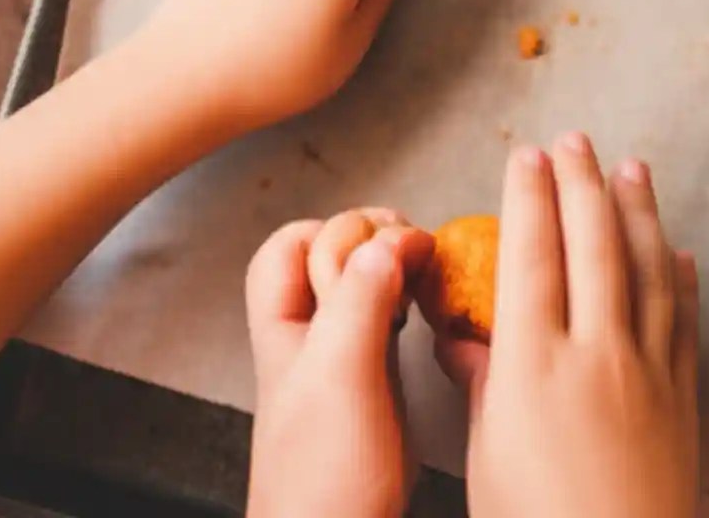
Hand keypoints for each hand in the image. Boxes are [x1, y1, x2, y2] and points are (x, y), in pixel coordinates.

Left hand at [245, 208, 433, 517]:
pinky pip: (383, 321)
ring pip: (357, 287)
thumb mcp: (342, 376)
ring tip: (425, 268)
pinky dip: (404, 302)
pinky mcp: (370, 385)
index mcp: (284, 328)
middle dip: (369, 240)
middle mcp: (307, 338)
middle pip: (325, 256)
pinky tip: (425, 309)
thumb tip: (388, 241)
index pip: (290, 244)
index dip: (336, 232)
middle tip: (414, 248)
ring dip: (390, 268)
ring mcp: (338, 361)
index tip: (391, 244)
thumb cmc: (324, 477)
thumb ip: (360, 302)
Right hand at [424, 134, 699, 517]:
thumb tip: (466, 343)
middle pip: (592, 247)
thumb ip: (481, 385)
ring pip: (647, 270)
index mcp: (532, 366)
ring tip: (632, 168)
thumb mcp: (485, 452)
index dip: (529, 199)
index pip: (531, 258)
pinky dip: (683, 278)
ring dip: (638, 211)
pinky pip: (684, 320)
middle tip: (575, 139)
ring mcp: (647, 372)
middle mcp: (594, 355)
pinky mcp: (682, 398)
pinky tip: (680, 251)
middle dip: (582, 183)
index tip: (527, 157)